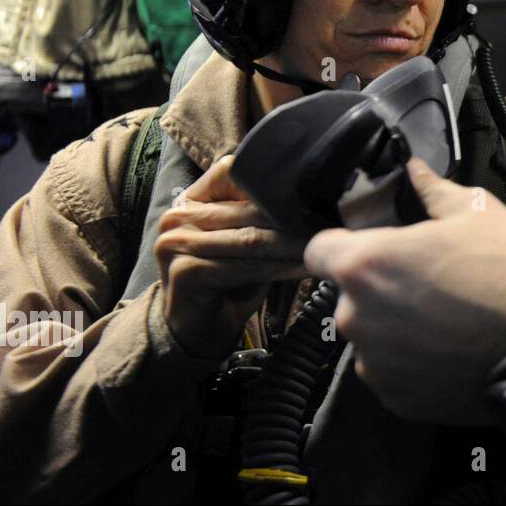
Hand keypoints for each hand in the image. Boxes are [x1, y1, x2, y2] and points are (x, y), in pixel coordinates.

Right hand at [154, 155, 310, 358]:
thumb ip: (263, 220)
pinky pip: (245, 266)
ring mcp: (175, 244)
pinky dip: (281, 268)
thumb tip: (314, 202)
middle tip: (329, 221)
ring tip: (324, 244)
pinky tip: (307, 267)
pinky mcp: (185, 272)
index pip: (233, 173)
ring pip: (250, 239)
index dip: (274, 185)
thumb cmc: (228, 284)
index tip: (314, 194)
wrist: (195, 331)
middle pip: (247, 210)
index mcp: (191, 201)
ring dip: (292, 244)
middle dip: (292, 219)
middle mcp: (177, 218)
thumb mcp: (245, 244)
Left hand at [303, 158, 505, 424]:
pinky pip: (393, 373)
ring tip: (448, 319)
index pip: (317, 250)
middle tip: (431, 281)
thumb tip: (414, 169)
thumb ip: (432, 190)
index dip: (344, 244)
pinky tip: (453, 350)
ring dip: (396, 327)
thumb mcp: (477, 212)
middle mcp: (355, 318)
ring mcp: (374, 365)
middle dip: (381, 287)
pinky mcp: (397, 400)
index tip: (376, 246)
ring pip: (372, 336)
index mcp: (364, 264)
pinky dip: (414, 363)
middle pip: (350, 296)